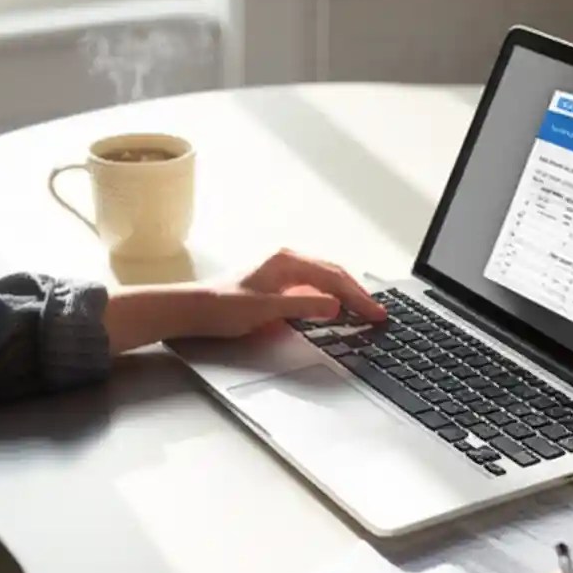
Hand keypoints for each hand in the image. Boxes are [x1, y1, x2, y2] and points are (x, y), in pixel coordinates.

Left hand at [187, 248, 386, 338]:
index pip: (334, 278)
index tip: (376, 313)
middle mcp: (287, 259)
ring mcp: (283, 269)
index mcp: (287, 261)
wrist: (194, 309)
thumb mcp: (266, 310)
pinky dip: (331, 296)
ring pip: (326, 278)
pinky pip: (314, 285)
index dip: (358, 298)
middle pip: (334, 274)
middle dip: (358, 294)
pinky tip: (337, 308)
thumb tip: (335, 306)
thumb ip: (302, 307)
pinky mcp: (279, 281)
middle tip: (378, 313)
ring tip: (365, 310)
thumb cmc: (223, 307)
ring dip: (347, 294)